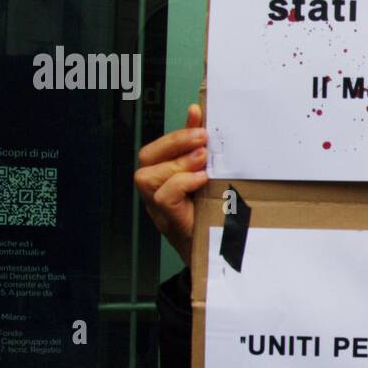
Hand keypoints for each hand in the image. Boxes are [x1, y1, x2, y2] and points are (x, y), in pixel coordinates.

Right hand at [135, 102, 209, 264]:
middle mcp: (155, 192)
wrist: (221, 254)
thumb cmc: (214, 216)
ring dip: (178, 164)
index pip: (156, 148)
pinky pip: (163, 196)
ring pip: (148, 176)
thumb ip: (199, 148)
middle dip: (175, 143)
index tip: (197, 115)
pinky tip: (201, 181)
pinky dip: (181, 183)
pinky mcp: (168, 221)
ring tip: (203, 163)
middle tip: (203, 140)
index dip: (175, 131)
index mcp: (163, 178)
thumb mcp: (208, 177)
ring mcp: (158, 209)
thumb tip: (197, 113)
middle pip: (146, 157)